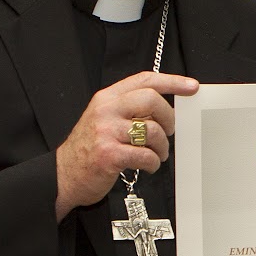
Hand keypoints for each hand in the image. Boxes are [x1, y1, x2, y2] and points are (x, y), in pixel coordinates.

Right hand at [55, 71, 198, 218]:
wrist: (64, 175)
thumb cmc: (89, 149)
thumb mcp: (104, 119)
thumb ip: (129, 109)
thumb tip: (165, 109)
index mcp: (107, 98)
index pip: (145, 80)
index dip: (172, 81)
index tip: (192, 87)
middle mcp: (106, 110)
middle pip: (152, 100)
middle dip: (168, 118)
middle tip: (168, 132)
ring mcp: (106, 132)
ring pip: (153, 131)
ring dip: (162, 147)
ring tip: (156, 155)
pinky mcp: (109, 154)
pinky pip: (147, 155)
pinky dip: (153, 163)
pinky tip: (146, 166)